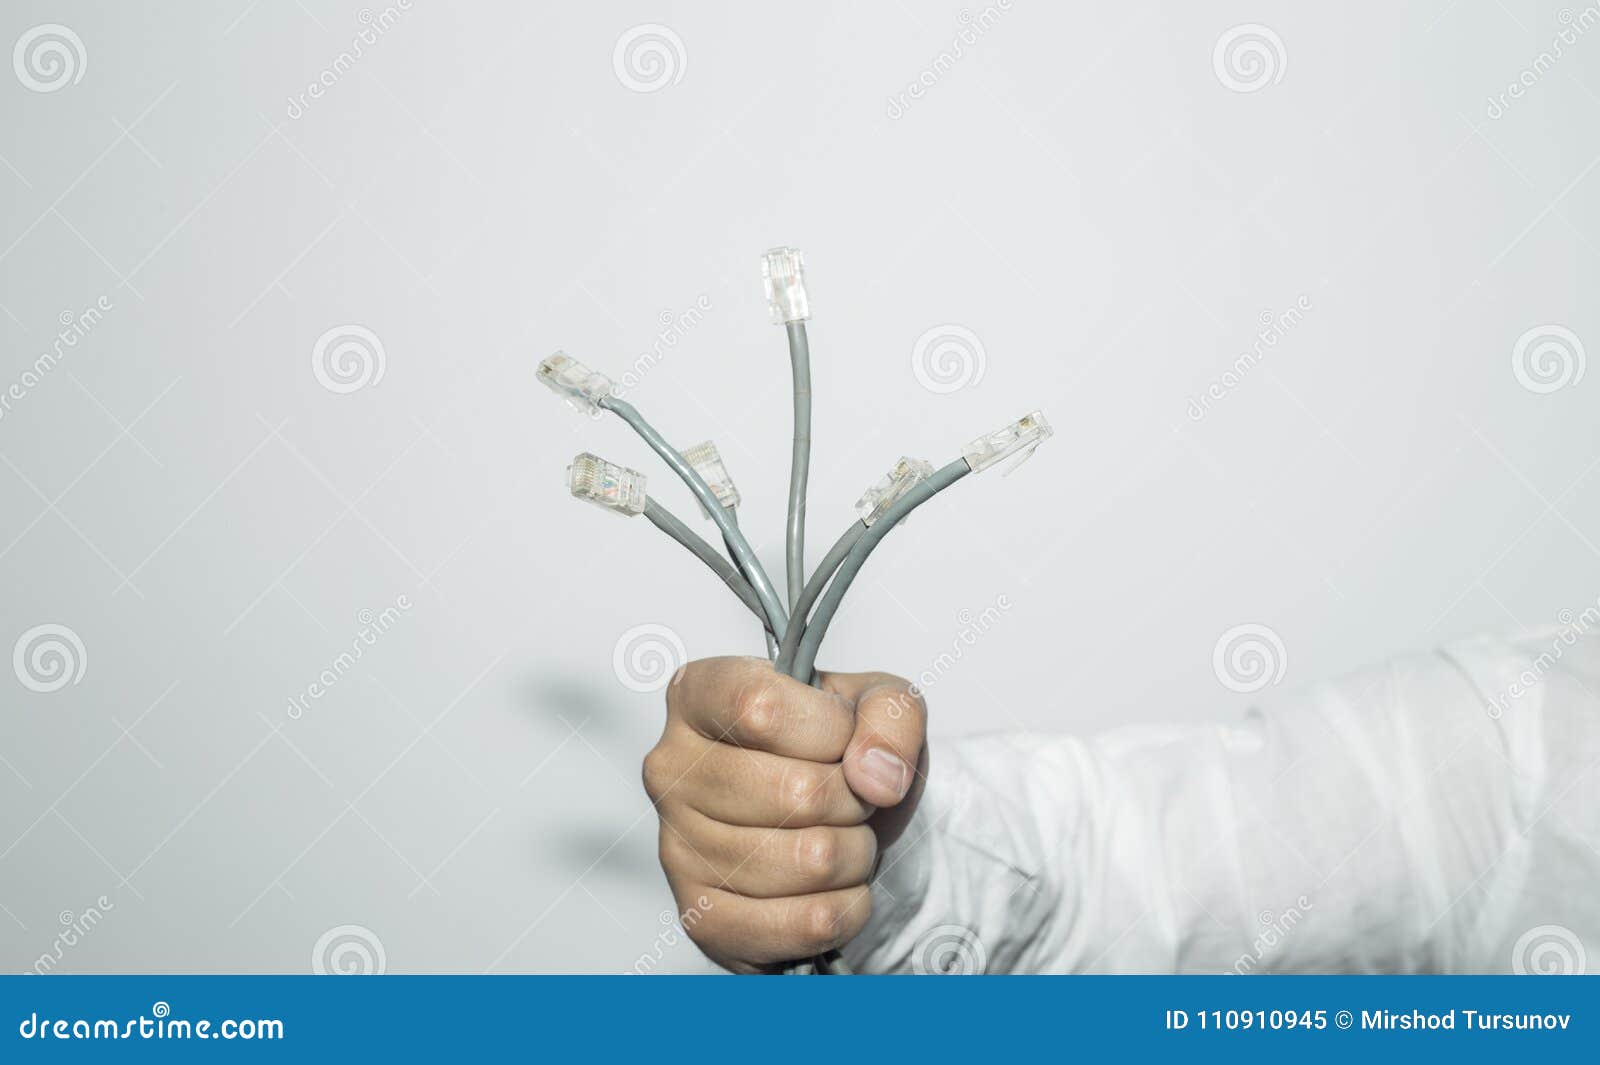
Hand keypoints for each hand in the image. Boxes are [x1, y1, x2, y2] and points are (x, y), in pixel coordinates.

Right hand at [641, 656, 927, 972]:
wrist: (830, 818)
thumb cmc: (837, 748)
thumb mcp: (876, 702)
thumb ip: (890, 714)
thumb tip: (874, 775)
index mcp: (698, 694)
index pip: (760, 708)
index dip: (829, 730)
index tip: (843, 737)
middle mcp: (671, 767)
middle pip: (797, 792)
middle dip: (854, 799)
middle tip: (848, 795)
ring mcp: (678, 847)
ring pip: (811, 860)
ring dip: (855, 854)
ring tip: (839, 836)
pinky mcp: (702, 917)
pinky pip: (806, 923)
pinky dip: (846, 908)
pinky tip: (832, 887)